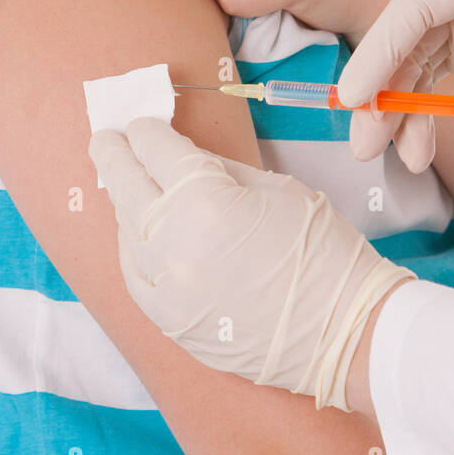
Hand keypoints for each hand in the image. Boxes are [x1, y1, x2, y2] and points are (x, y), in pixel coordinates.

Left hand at [88, 117, 415, 411]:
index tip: (144, 123)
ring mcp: (168, 290)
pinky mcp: (172, 324)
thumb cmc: (323, 250)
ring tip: (127, 184)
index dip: (147, 130)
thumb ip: (218, 170)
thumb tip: (181, 158)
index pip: (156, 150)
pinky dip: (132, 250)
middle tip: (106, 138)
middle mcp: (174, 244)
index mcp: (205, 200)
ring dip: (124, 203)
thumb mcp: (275, 188)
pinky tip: (137, 235)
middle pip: (126, 185)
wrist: (347, 331)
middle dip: (114, 154)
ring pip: (126, 233)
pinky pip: (135, 278)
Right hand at [337, 0, 453, 149]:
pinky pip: (446, 80)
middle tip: (363, 141)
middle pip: (408, 39)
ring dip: (404, 110)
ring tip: (397, 157)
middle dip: (383, 90)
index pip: (415, 8)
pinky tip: (425, 149)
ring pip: (421, 64)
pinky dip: (433, 114)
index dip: (379, 52)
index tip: (354, 96)